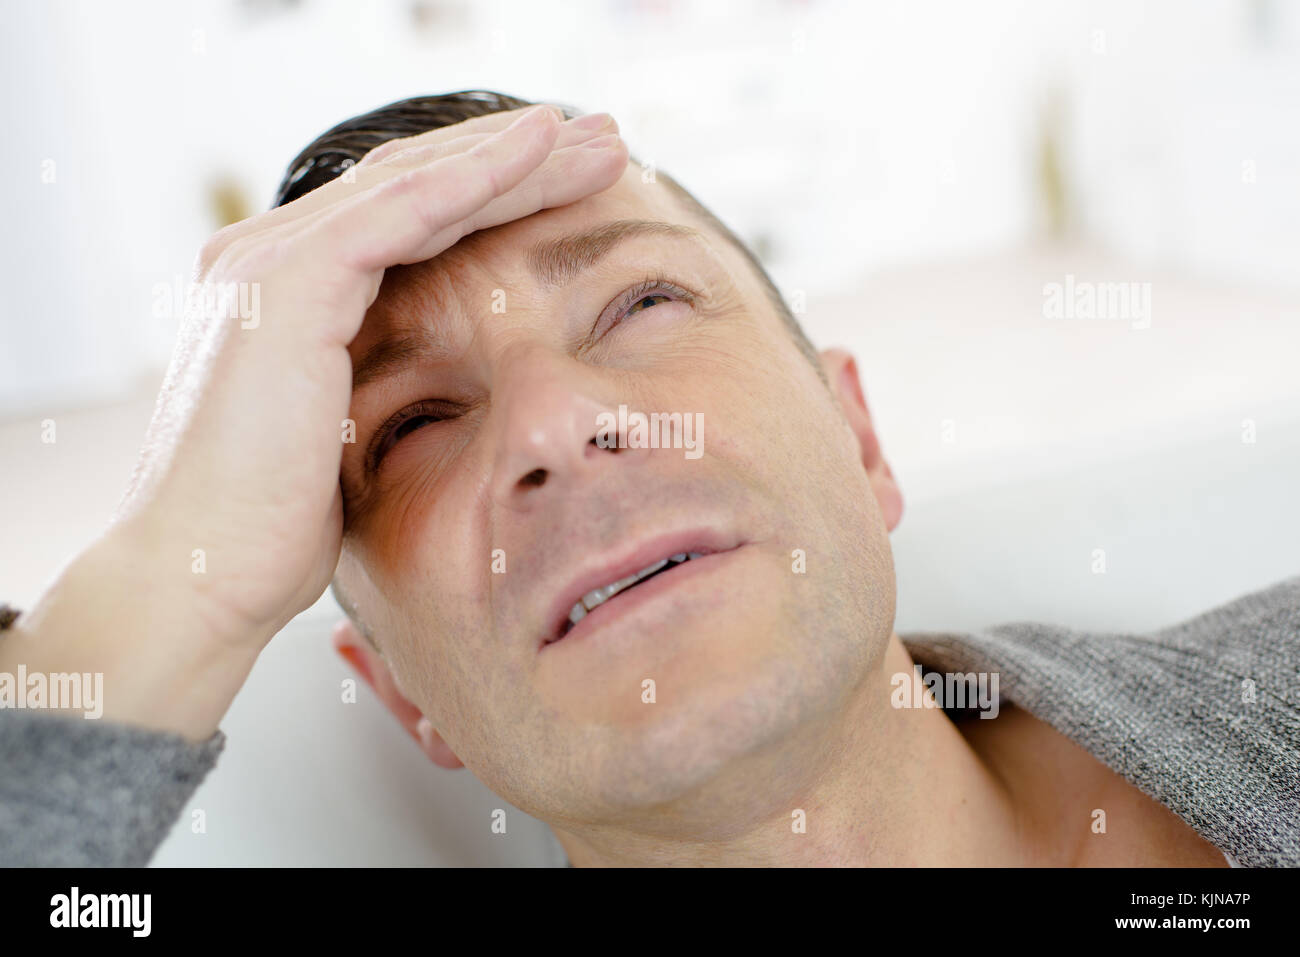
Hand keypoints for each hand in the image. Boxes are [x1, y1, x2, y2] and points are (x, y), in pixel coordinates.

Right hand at [9, 105, 626, 739]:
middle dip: (517, 160)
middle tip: (604, 140)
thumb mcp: (342, 437)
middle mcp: (268, 256)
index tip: (574, 188)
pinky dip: (478, 175)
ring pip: (418, 182)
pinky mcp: (288, 280)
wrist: (200, 578)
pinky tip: (542, 150)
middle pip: (415, 185)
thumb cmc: (273, 531)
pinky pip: (404, 209)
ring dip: (517, 154)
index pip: (403, 219)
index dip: (491, 195)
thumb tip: (445, 389)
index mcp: (284, 291)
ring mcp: (270, 260)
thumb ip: (374, 385)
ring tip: (600, 135)